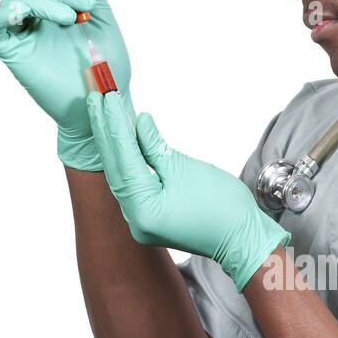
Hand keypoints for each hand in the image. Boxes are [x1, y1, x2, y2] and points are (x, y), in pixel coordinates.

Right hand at [0, 0, 133, 169]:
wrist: (105, 102)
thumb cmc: (107, 65)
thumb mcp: (102, 17)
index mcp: (54, 2)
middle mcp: (35, 15)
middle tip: (85, 5)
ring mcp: (22, 33)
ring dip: (43, 1)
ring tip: (70, 20)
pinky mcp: (12, 52)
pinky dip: (5, 14)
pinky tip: (26, 16)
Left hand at [87, 90, 291, 292]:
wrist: (243, 239)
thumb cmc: (223, 207)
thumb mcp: (185, 169)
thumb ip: (155, 147)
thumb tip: (139, 123)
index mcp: (144, 210)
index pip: (123, 159)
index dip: (115, 126)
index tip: (106, 98)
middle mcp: (135, 220)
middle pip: (115, 168)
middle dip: (106, 133)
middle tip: (94, 99)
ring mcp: (141, 223)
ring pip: (121, 177)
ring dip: (114, 146)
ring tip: (103, 115)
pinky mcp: (149, 220)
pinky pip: (133, 186)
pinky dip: (127, 163)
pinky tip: (122, 142)